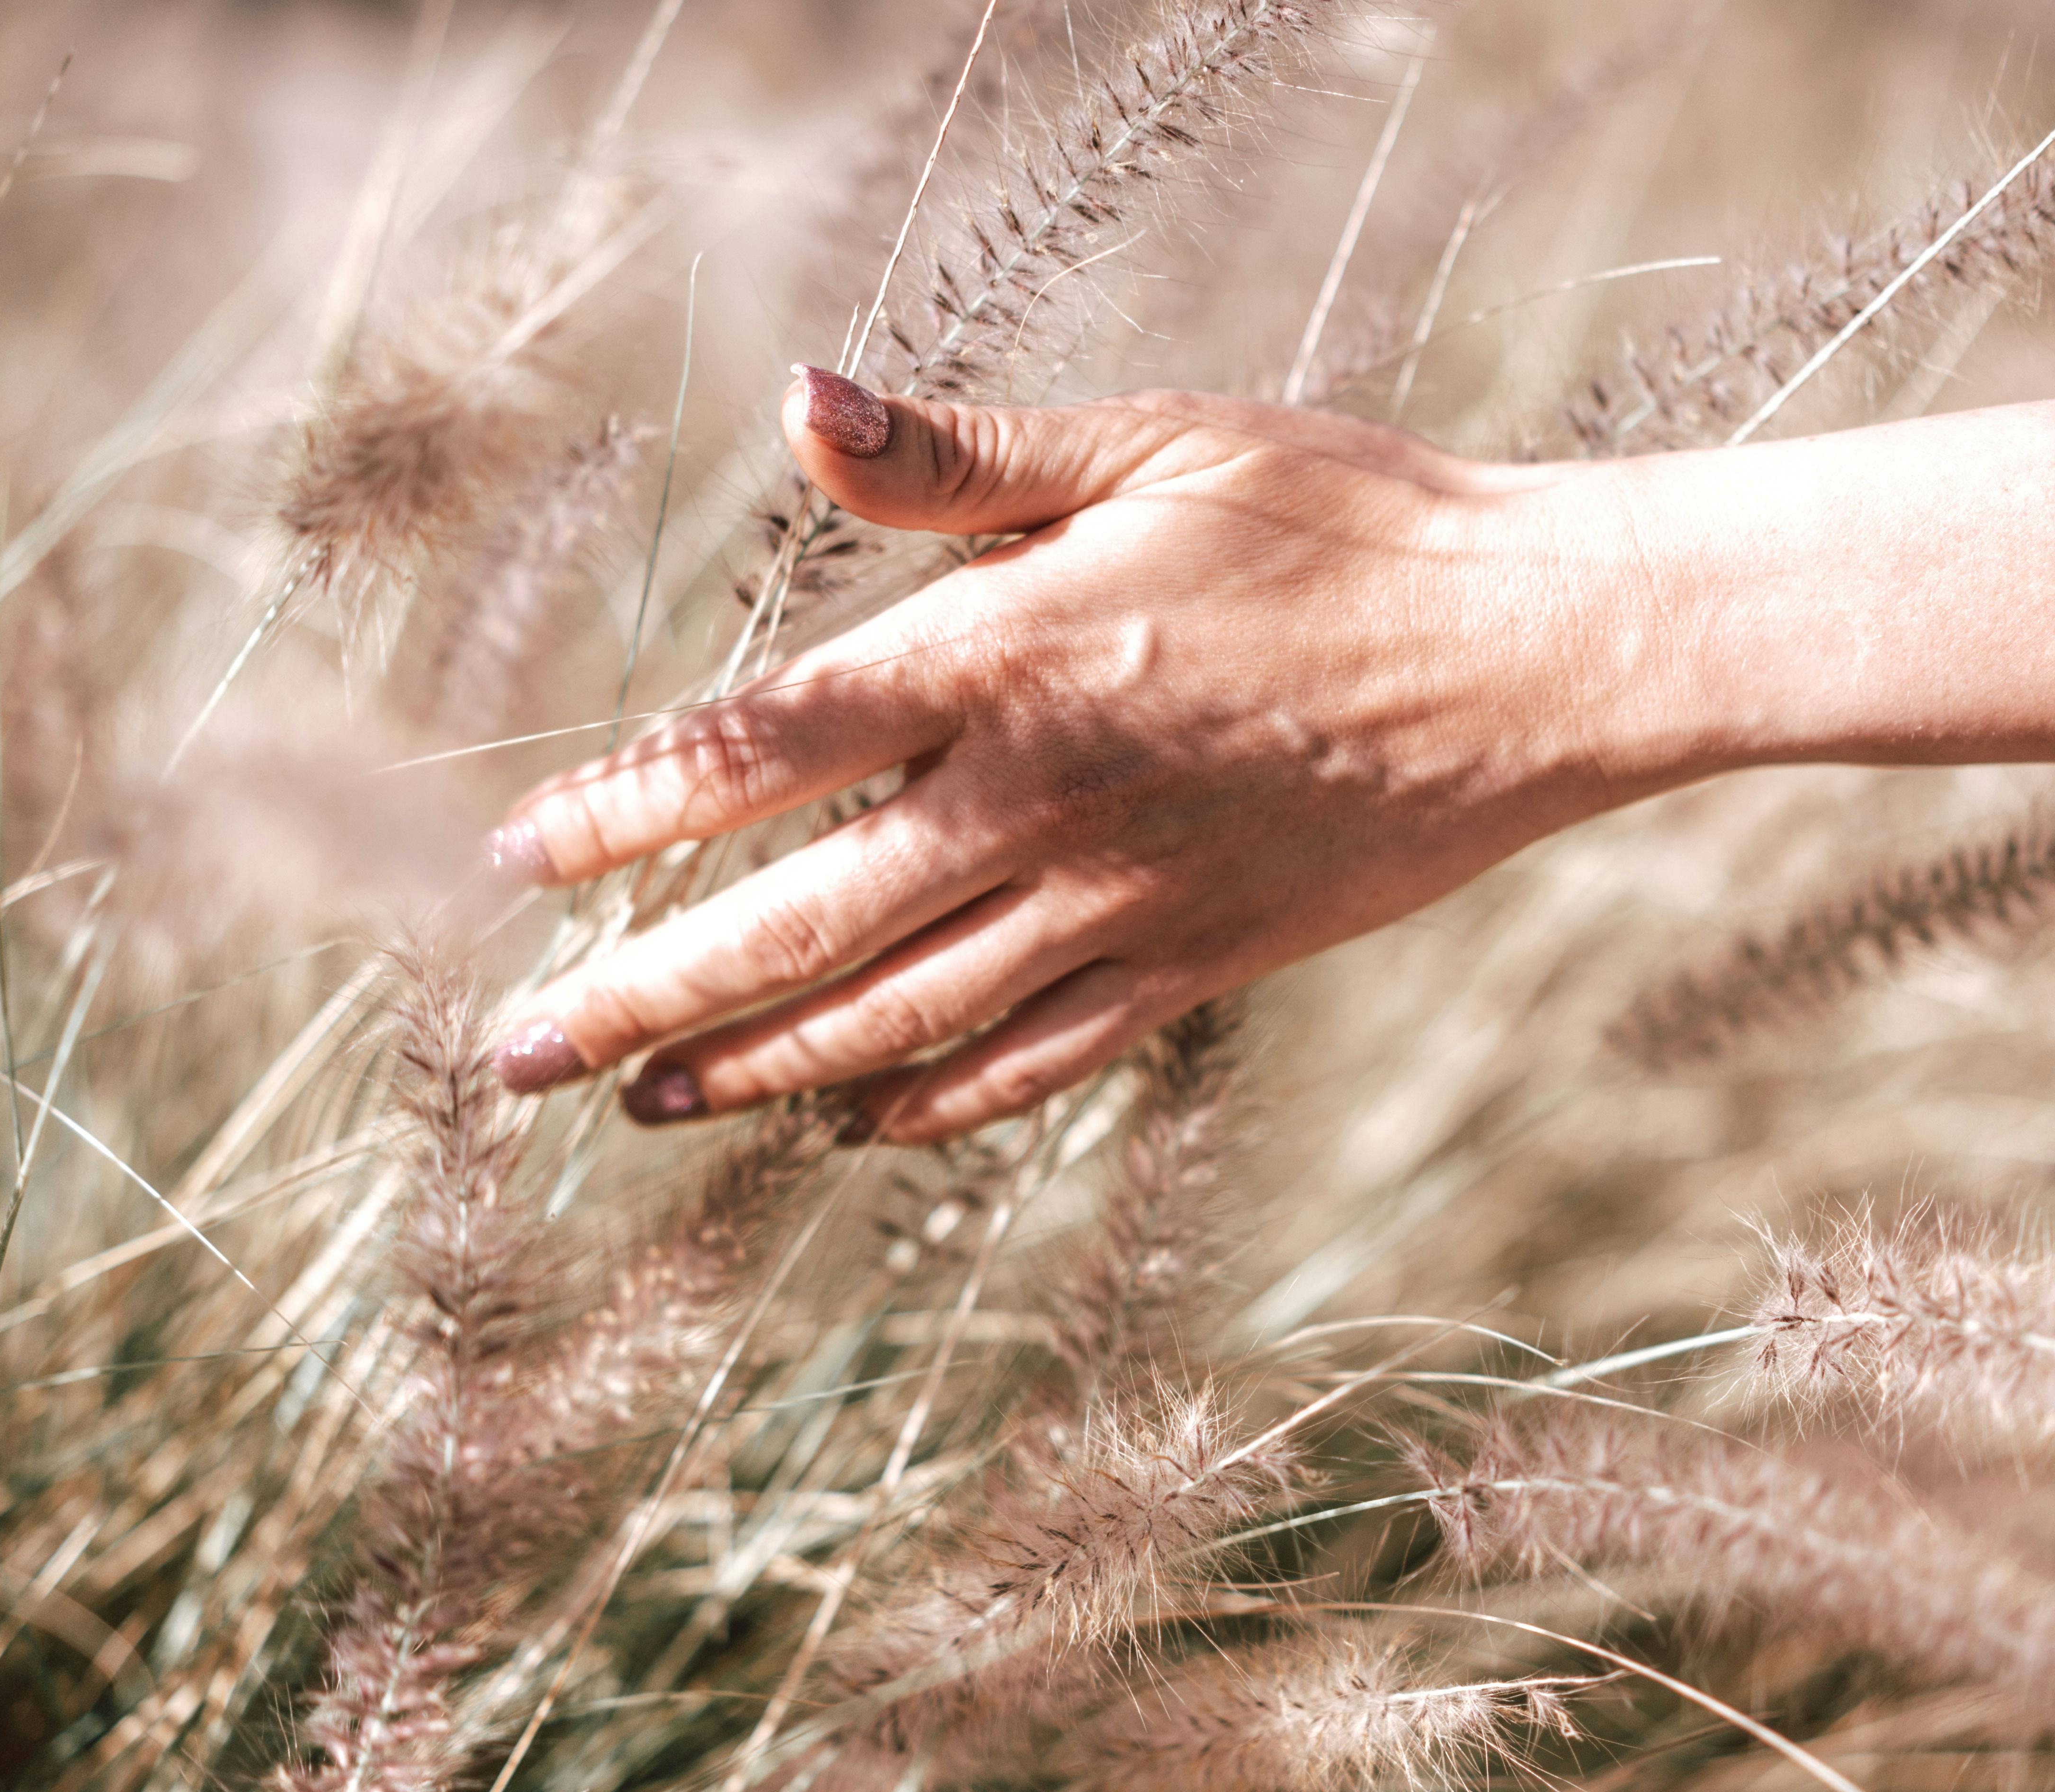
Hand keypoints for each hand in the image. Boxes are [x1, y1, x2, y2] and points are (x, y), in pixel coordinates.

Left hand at [483, 368, 1683, 1142]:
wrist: (1535, 652)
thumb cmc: (1341, 521)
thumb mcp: (1155, 445)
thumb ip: (960, 458)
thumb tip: (795, 400)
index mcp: (1012, 656)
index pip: (765, 746)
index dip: (627, 808)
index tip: (519, 863)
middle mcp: (1043, 801)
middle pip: (799, 923)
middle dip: (642, 998)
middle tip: (520, 1059)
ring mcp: (1120, 903)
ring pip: (897, 1016)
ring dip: (757, 1069)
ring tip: (649, 1104)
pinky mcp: (1195, 965)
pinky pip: (1035, 1059)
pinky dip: (934, 1101)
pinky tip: (858, 1128)